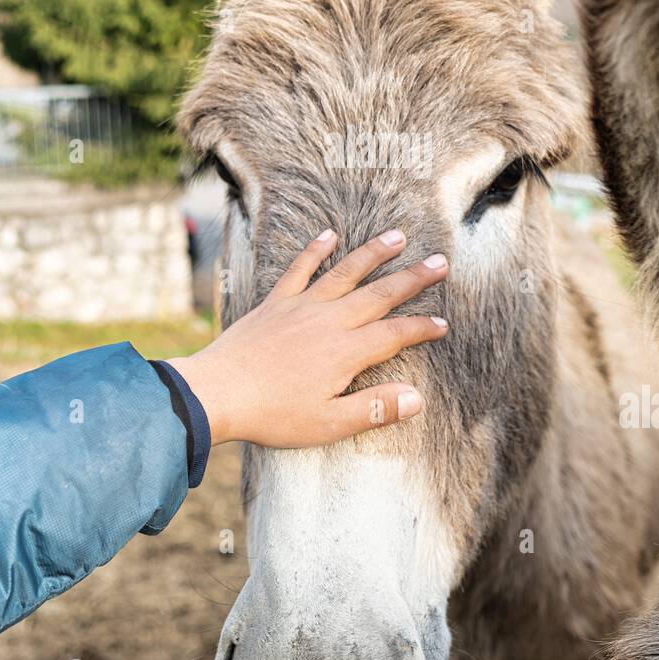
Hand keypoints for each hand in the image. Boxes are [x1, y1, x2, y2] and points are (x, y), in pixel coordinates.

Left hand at [168, 228, 448, 447]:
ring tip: (397, 237)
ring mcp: (302, 307)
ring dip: (373, 253)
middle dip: (412, 279)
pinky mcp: (275, 302)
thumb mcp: (327, 424)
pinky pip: (299, 269)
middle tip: (440, 262)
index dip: (421, 329)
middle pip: (379, 295)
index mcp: (345, 352)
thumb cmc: (272, 415)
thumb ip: (373, 410)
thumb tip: (416, 399)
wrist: (216, 393)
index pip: (395, 335)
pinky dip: (315, 250)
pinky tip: (329, 235)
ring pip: (345, 273)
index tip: (442, 324)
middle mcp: (329, 321)